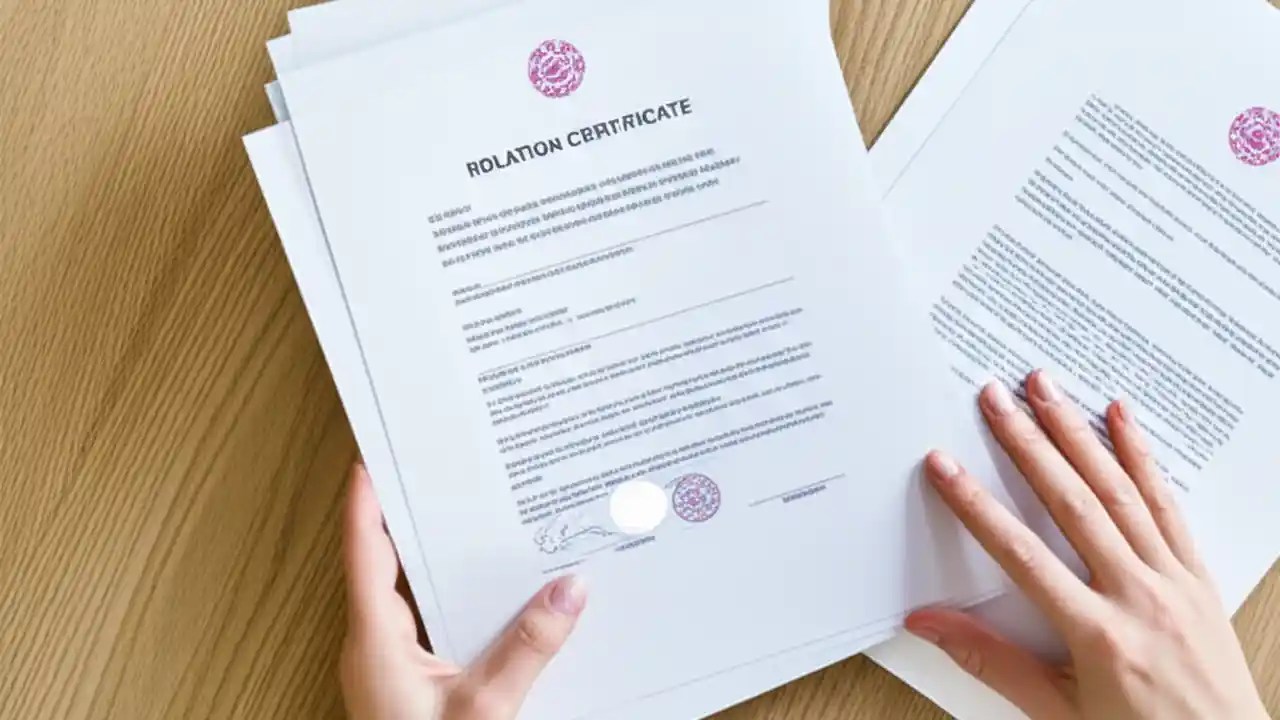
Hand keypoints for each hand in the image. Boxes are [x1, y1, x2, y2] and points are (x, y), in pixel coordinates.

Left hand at [341, 464, 586, 719]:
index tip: (373, 454)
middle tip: (434, 474)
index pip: (364, 550)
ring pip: (407, 596)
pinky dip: (450, 600)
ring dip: (432, 561)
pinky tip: (486, 596)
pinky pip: (425, 624)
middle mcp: (372, 647)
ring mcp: (387, 667)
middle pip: (384, 565)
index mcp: (374, 640)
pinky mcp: (407, 686)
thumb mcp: (485, 708)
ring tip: (463, 521)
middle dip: (410, 519)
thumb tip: (568, 589)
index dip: (365, 500)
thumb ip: (529, 647)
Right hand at [907, 371, 1269, 719]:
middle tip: (995, 398)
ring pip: (1119, 492)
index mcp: (1098, 635)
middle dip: (1027, 444)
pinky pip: (1167, 506)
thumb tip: (931, 624)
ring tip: (1047, 390)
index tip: (945, 467)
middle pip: (1072, 504)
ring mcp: (1173, 581)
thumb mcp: (1058, 712)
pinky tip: (1121, 420)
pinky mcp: (1196, 576)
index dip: (976, 506)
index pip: (1022, 556)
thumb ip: (993, 662)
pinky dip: (1143, 458)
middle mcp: (1139, 597)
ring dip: (1078, 434)